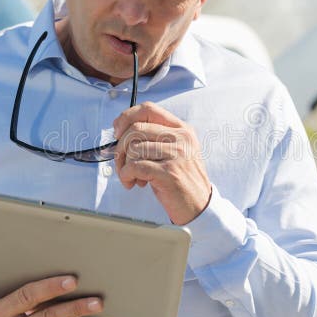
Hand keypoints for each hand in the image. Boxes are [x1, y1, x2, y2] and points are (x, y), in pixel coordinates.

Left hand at [113, 102, 211, 224]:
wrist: (199, 206)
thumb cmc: (182, 181)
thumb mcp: (175, 152)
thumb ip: (154, 138)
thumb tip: (121, 132)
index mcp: (182, 130)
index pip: (149, 109)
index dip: (127, 117)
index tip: (118, 131)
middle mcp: (181, 138)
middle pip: (136, 128)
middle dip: (121, 147)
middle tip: (121, 162)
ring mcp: (177, 155)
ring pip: (133, 148)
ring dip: (123, 165)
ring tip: (131, 177)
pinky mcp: (169, 172)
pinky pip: (135, 166)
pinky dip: (126, 175)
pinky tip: (131, 182)